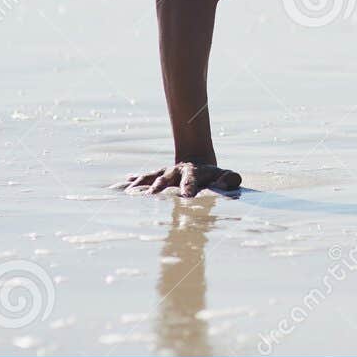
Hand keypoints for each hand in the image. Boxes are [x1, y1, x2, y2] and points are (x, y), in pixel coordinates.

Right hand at [116, 161, 241, 197]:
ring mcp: (165, 173)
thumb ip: (230, 178)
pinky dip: (136, 180)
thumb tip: (227, 182)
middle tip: (153, 195)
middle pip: (166, 178)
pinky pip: (145, 177)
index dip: (189, 186)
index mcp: (193, 172)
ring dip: (142, 183)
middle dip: (159, 186)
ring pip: (152, 177)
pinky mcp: (158, 176)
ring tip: (131, 191)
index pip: (191, 179)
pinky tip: (126, 182)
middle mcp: (176, 171)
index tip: (187, 196)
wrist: (198, 160)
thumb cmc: (213, 174)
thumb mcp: (225, 174)